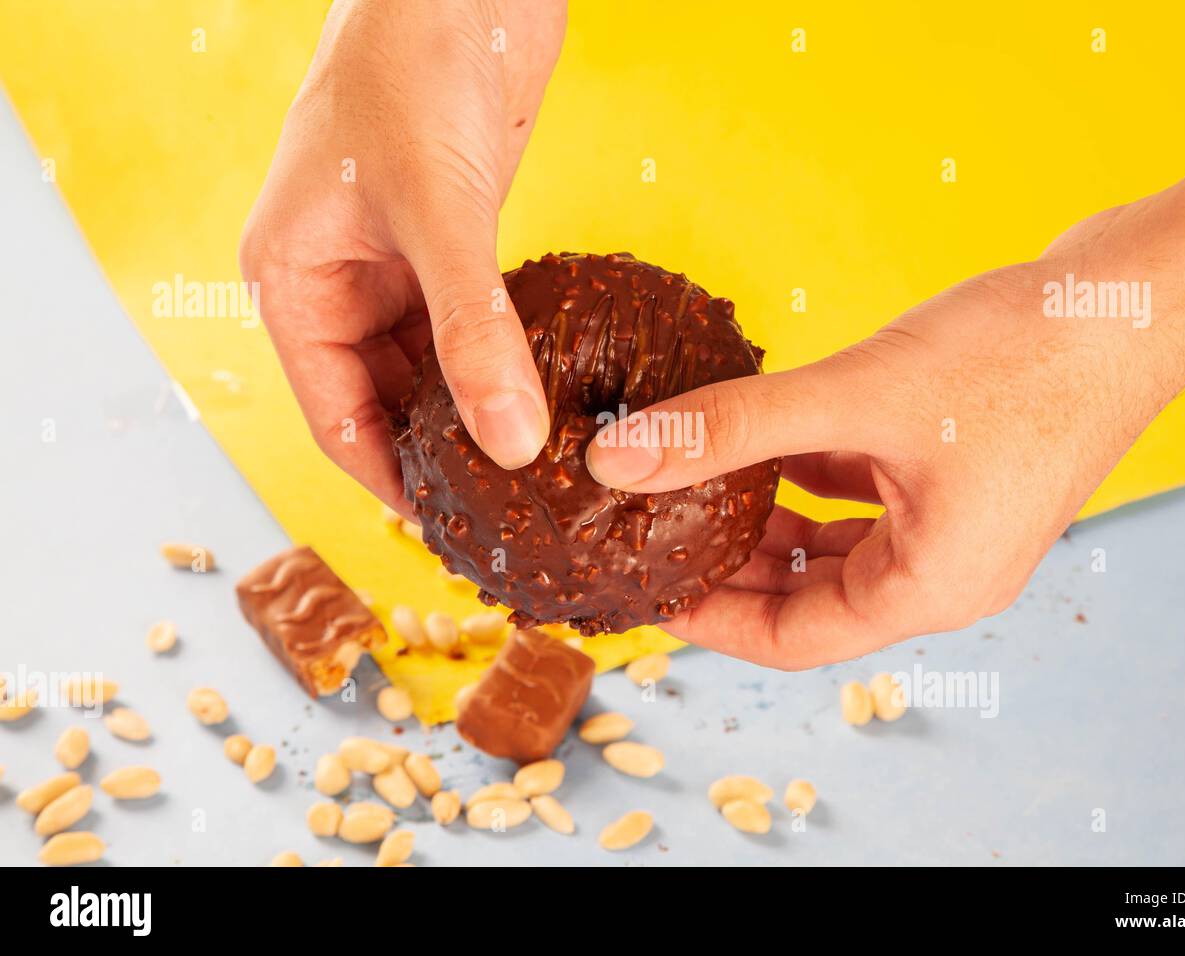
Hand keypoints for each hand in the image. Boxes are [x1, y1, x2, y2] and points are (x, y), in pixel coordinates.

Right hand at [240, 0, 566, 512]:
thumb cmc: (411, 70)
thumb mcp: (440, 215)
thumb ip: (474, 331)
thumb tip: (511, 441)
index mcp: (293, 283)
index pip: (337, 417)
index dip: (391, 481)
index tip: (449, 531)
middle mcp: (337, 284)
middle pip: (385, 402)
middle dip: (441, 456)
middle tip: (505, 514)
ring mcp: (394, 266)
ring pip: (432, 370)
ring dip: (478, 413)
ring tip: (533, 474)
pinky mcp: (448, 245)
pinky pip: (469, 327)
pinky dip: (502, 363)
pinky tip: (546, 398)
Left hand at [586, 99, 1184, 668]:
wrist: (1138, 295)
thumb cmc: (1024, 358)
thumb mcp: (854, 397)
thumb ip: (729, 429)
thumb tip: (616, 463)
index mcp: (929, 589)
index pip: (789, 639)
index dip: (708, 620)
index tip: (643, 588)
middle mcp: (942, 572)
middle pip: (807, 595)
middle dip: (728, 566)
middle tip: (651, 533)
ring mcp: (953, 523)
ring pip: (832, 540)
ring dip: (765, 515)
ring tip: (691, 484)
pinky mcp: (957, 472)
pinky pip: (861, 491)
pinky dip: (808, 471)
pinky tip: (762, 434)